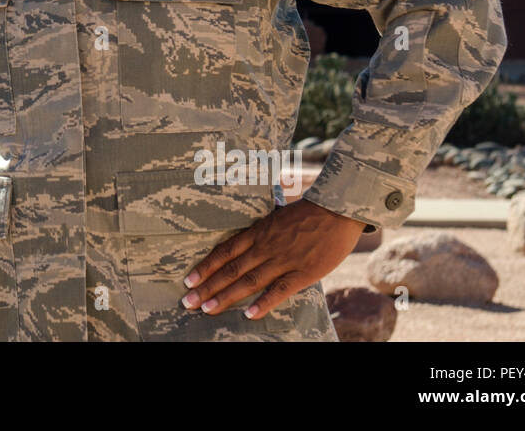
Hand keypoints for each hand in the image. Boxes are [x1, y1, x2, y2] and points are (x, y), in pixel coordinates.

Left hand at [180, 199, 365, 318]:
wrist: (337, 209)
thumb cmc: (308, 212)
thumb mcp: (276, 217)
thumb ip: (261, 231)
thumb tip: (245, 241)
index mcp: (258, 232)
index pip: (224, 251)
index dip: (205, 267)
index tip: (188, 280)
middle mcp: (265, 246)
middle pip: (230, 269)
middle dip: (207, 287)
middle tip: (187, 301)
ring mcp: (283, 260)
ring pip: (249, 281)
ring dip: (226, 296)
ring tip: (207, 310)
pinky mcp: (303, 272)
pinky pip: (280, 289)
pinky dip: (264, 303)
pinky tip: (250, 315)